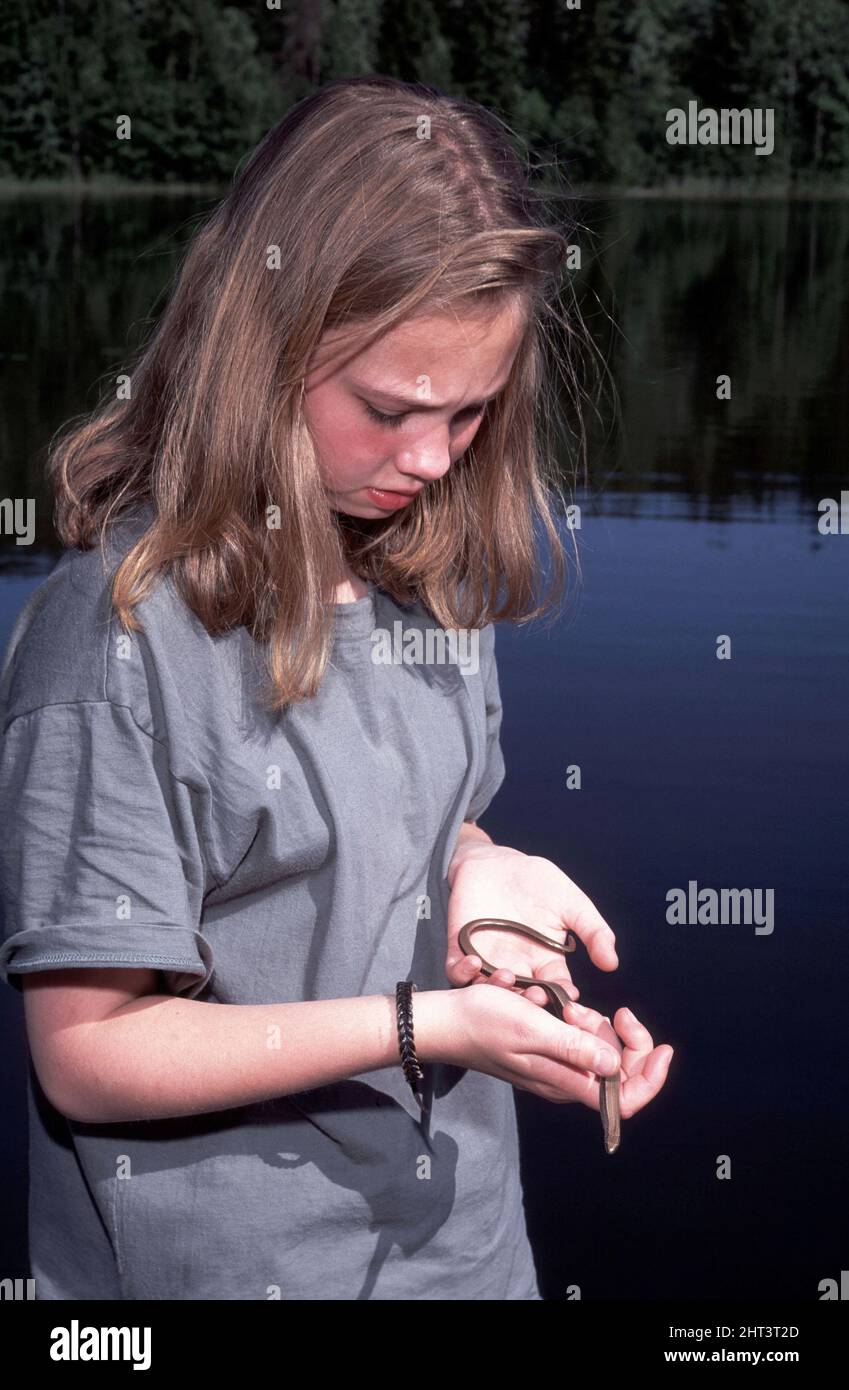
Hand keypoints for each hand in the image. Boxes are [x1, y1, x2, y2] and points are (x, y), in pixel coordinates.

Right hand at [444, 984, 673, 1118]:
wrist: (444, 1021)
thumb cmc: (483, 1024)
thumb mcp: (533, 1029)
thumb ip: (576, 1048)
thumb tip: (616, 1067)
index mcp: (568, 1082)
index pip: (627, 1100)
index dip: (651, 1077)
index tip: (662, 1046)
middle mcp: (566, 1080)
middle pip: (617, 1068)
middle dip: (615, 1035)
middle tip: (589, 1010)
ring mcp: (555, 1065)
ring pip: (596, 1046)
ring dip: (588, 1020)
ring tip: (562, 1002)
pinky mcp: (544, 1049)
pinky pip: (574, 1035)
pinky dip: (571, 1016)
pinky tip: (549, 1001)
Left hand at [445, 843, 617, 1008]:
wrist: (495, 861)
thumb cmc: (537, 881)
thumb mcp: (572, 903)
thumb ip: (593, 931)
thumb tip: (611, 963)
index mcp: (546, 962)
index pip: (558, 990)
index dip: (563, 999)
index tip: (569, 998)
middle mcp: (519, 968)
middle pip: (524, 999)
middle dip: (531, 1003)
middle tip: (537, 996)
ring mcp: (489, 961)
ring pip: (492, 991)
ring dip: (499, 991)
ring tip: (508, 977)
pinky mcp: (461, 949)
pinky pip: (458, 971)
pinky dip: (463, 972)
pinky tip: (474, 962)